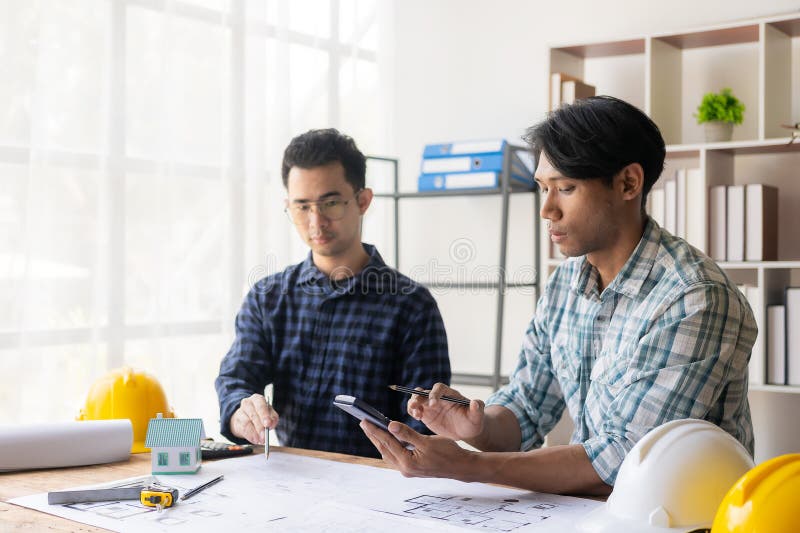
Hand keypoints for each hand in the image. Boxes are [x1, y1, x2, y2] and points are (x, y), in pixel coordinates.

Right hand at [230, 393, 278, 444]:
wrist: (247, 415)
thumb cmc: (261, 414)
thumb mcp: (270, 414)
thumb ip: (273, 418)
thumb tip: (271, 424)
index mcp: (258, 399)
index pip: (260, 406)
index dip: (264, 415)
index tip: (268, 424)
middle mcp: (248, 403)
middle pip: (253, 415)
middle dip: (260, 427)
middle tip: (264, 436)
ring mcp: (240, 412)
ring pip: (247, 423)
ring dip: (255, 433)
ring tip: (261, 440)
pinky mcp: (237, 421)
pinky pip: (243, 429)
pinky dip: (250, 436)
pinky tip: (255, 440)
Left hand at [360, 419, 474, 479]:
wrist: (460, 466)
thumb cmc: (448, 453)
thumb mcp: (427, 441)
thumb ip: (407, 434)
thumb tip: (390, 426)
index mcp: (407, 462)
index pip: (387, 443)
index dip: (375, 430)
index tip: (364, 421)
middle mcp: (405, 469)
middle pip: (384, 449)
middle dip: (374, 435)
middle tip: (364, 423)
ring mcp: (408, 470)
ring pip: (388, 453)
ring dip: (380, 441)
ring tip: (372, 429)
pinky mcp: (412, 468)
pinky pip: (395, 456)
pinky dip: (390, 446)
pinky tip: (388, 439)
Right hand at [407, 383, 484, 440]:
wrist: (466, 431)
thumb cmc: (473, 421)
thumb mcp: (477, 416)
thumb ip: (477, 408)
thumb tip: (476, 402)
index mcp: (450, 394)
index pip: (439, 388)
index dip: (434, 394)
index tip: (433, 404)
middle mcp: (438, 397)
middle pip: (424, 392)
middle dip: (418, 398)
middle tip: (416, 407)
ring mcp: (430, 405)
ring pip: (417, 399)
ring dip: (413, 404)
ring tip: (416, 414)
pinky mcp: (426, 414)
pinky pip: (415, 410)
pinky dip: (412, 412)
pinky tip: (415, 418)